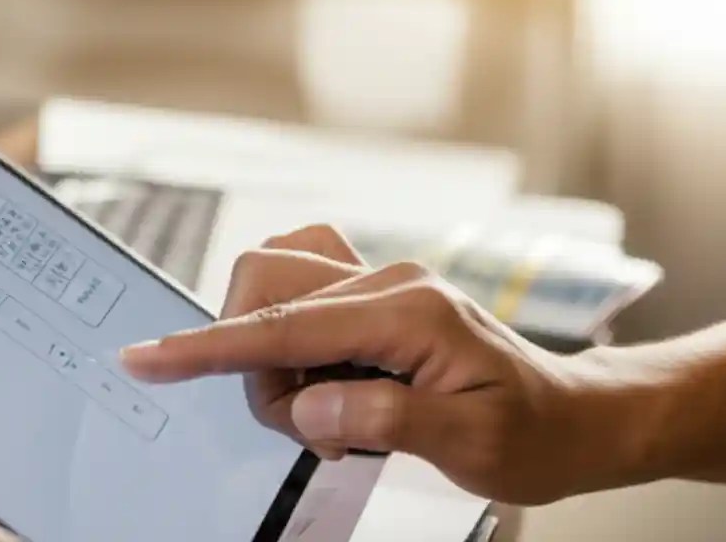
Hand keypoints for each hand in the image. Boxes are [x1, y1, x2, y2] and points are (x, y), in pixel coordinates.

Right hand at [121, 225, 644, 504]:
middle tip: (309, 426)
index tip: (149, 357)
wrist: (576, 416)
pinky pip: (299, 294)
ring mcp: (380, 282)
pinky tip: (323, 377)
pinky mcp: (374, 297)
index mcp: (410, 310)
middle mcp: (389, 281)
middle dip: (256, 363)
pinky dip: (287, 337)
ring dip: (271, 351)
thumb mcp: (473, 444)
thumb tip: (310, 403)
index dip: (209, 346)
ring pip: (275, 286)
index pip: (285, 325)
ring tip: (322, 407)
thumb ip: (388, 418)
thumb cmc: (534, 432)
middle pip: (267, 290)